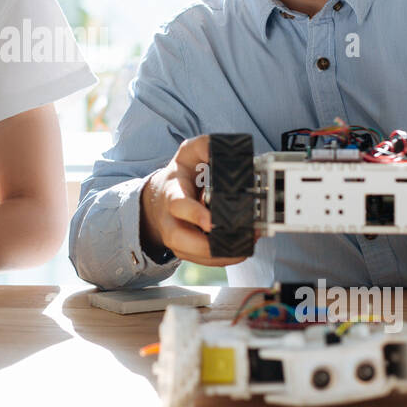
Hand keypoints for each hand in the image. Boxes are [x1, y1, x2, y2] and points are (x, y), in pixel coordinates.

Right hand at [141, 135, 251, 267]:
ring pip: (194, 256)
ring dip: (221, 255)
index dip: (194, 214)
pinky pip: (203, 261)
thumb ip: (205, 146)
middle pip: (180, 239)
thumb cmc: (179, 175)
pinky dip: (222, 258)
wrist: (159, 196)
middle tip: (236, 240)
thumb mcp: (188, 153)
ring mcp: (176, 237)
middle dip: (207, 246)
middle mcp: (170, 219)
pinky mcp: (186, 249)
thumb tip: (226, 149)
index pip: (178, 206)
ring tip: (246, 245)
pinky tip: (240, 250)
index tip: (212, 222)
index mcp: (172, 193)